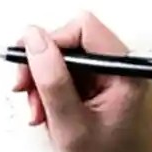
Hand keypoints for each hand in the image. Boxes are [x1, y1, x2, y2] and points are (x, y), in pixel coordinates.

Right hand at [12, 11, 151, 151]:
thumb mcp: (71, 123)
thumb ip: (52, 79)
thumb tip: (34, 38)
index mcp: (125, 73)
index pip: (83, 29)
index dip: (51, 41)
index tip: (29, 61)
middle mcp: (118, 70)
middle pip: (68, 41)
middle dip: (40, 66)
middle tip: (26, 87)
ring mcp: (106, 79)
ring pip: (60, 58)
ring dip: (40, 82)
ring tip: (38, 108)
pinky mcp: (95, 87)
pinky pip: (61, 74)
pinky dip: (46, 90)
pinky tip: (45, 109)